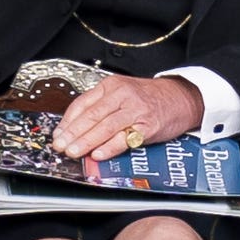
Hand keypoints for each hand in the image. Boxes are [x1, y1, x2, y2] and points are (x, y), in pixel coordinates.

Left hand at [51, 75, 203, 160]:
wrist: (181, 98)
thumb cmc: (150, 98)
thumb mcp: (123, 94)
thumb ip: (101, 107)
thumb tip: (74, 129)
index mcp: (112, 86)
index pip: (82, 103)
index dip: (67, 121)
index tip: (58, 135)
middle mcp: (123, 95)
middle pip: (92, 116)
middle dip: (73, 134)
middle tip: (61, 146)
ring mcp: (136, 110)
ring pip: (105, 127)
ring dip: (86, 142)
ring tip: (74, 152)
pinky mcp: (147, 125)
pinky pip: (124, 138)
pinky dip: (110, 147)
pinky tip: (98, 154)